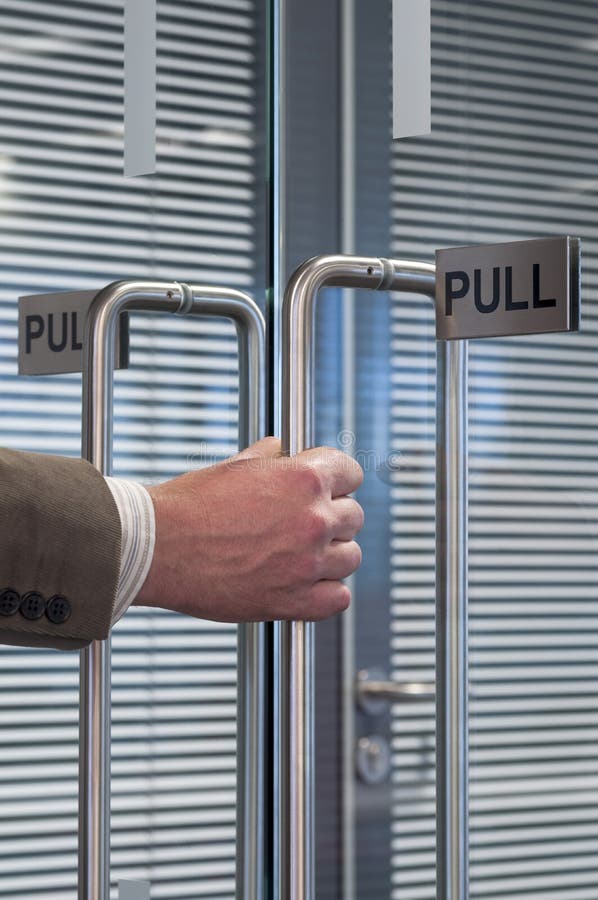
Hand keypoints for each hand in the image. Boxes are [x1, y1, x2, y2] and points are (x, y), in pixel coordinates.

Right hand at [135, 437, 363, 621]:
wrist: (159, 547)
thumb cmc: (188, 508)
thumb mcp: (233, 468)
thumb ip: (266, 458)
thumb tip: (277, 448)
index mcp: (304, 479)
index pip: (351, 473)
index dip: (338, 480)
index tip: (328, 488)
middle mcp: (313, 519)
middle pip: (354, 517)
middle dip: (334, 518)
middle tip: (307, 524)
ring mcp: (307, 562)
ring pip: (350, 558)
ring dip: (332, 556)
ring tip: (305, 555)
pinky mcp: (294, 600)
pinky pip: (338, 599)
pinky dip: (328, 593)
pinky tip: (308, 585)